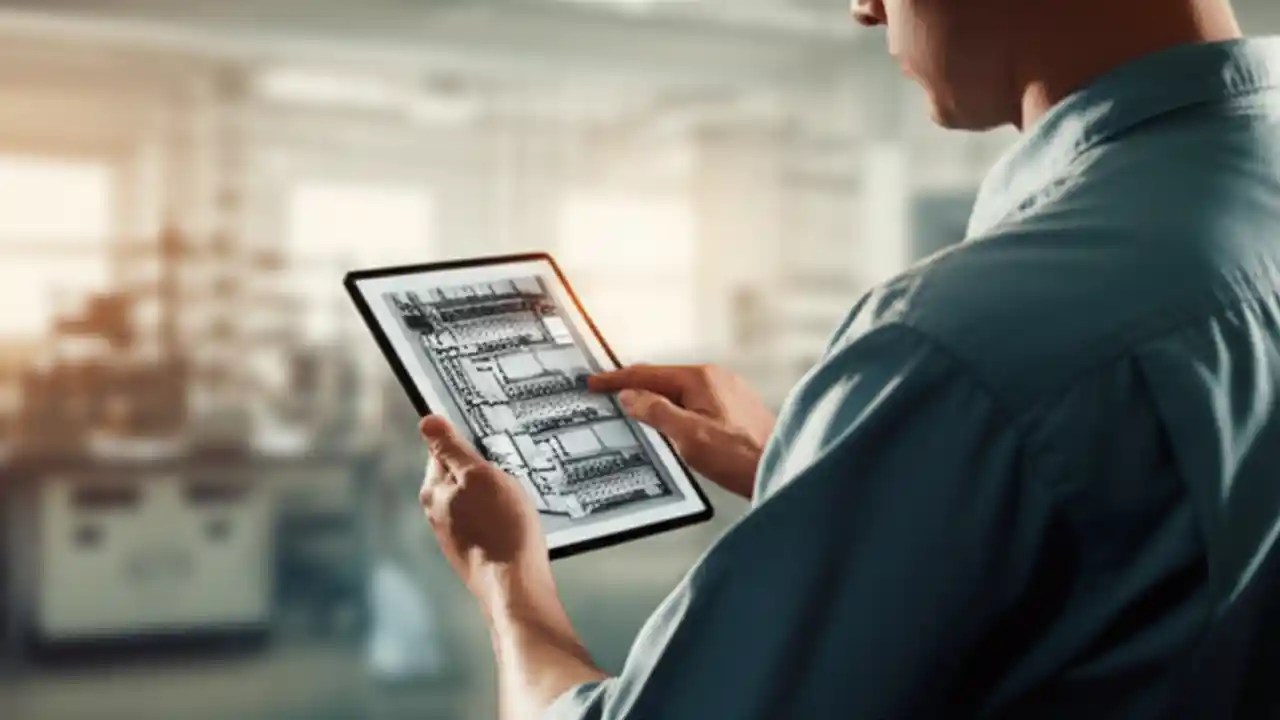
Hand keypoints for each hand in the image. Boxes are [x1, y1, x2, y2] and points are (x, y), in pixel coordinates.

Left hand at [418, 416, 555, 611]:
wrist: (514, 586)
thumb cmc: (501, 529)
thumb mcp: (479, 476)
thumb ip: (452, 449)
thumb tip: (427, 421)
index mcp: (434, 491)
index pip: (442, 450)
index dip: (467, 442)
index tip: (490, 444)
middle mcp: (438, 513)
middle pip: (460, 475)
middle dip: (484, 469)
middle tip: (508, 472)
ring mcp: (455, 533)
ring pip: (476, 499)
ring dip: (495, 493)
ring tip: (515, 500)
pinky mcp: (473, 549)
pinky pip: (486, 520)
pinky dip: (501, 515)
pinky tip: (516, 521)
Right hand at [588, 364, 774, 499]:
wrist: (779, 466)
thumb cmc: (739, 455)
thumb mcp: (688, 435)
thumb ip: (655, 412)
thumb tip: (630, 396)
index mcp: (701, 378)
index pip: (648, 373)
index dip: (617, 379)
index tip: (596, 383)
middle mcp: (715, 378)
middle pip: (664, 379)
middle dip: (634, 386)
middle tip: (608, 393)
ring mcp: (727, 392)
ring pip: (680, 391)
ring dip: (655, 399)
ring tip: (633, 410)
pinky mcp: (734, 409)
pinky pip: (694, 402)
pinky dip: (674, 408)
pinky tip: (670, 423)